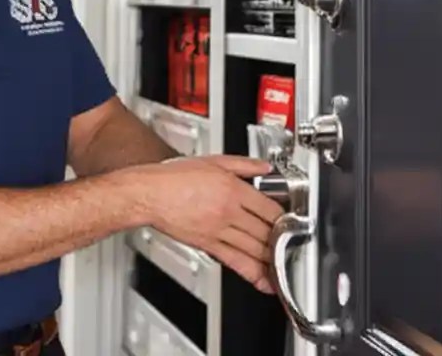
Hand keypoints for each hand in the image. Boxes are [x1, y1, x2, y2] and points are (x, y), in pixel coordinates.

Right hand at [124, 155, 283, 293]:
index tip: (292, 220)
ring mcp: (218, 230)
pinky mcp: (207, 244)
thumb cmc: (172, 176)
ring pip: (254, 249)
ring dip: (273, 259)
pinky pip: (235, 261)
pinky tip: (263, 280)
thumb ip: (243, 164)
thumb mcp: (212, 161)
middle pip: (266, 231)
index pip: (269, 208)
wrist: (148, 193)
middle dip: (283, 239)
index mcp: (232, 189)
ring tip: (285, 264)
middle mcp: (228, 211)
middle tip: (292, 244)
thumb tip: (264, 166)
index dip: (286, 217)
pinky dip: (252, 272)